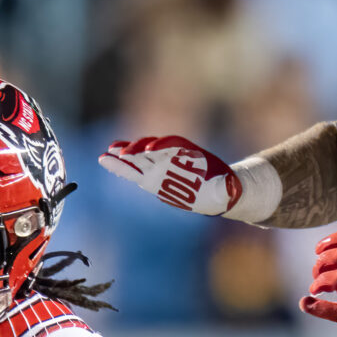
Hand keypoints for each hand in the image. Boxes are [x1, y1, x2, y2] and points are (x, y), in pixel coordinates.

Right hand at [97, 135, 241, 215]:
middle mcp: (173, 158)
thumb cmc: (222, 188)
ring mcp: (160, 167)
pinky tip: (105, 159)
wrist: (214, 191)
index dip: (162, 145)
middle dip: (137, 149)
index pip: (173, 145)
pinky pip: (133, 170)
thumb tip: (230, 188)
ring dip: (123, 154)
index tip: (151, 150)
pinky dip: (120, 165)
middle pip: (152, 149)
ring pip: (139, 158)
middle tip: (122, 151)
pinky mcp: (151, 178)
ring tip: (106, 154)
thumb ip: (225, 187)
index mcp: (189, 155)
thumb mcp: (227, 188)